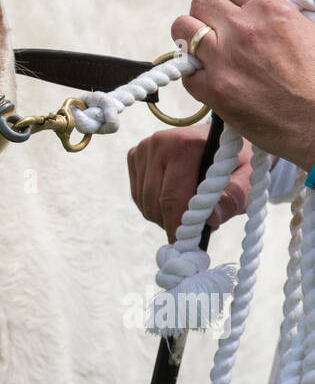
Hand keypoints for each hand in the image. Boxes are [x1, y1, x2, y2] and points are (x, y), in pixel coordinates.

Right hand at [128, 127, 252, 241]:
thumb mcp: (247, 179)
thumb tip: (210, 220)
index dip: (178, 226)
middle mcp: (160, 142)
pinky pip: (138, 195)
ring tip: (188, 211)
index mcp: (186, 144)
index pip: (172, 197)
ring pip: (143, 202)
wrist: (222, 139)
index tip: (187, 244)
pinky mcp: (135, 155)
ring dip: (162, 216)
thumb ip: (233, 198)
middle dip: (171, 224)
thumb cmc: (236, 162)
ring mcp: (144, 148)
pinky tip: (173, 198)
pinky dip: (154, 205)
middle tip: (194, 229)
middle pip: (154, 203)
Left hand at [172, 0, 314, 171]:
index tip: (224, 4)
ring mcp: (224, 60)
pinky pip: (185, 70)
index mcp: (270, 10)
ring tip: (205, 51)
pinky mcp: (213, 91)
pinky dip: (193, 74)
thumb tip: (252, 3)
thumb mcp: (306, 30)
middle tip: (215, 30)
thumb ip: (275, 12)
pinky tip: (210, 79)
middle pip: (200, 2)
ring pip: (182, 29)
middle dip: (205, 14)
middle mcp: (243, 29)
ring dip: (190, 38)